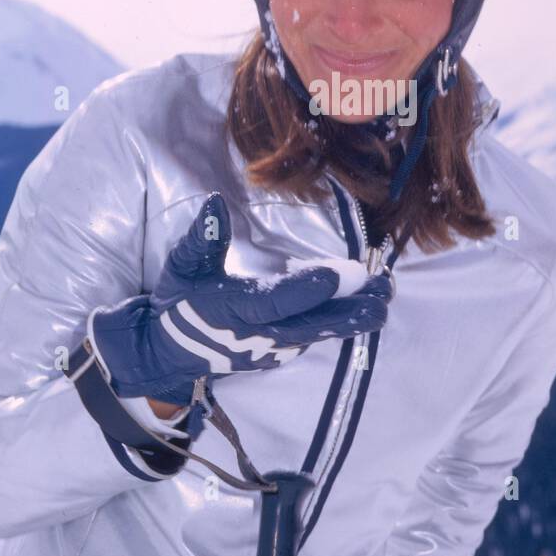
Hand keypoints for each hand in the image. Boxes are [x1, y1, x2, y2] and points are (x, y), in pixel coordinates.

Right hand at [87, 191, 392, 407]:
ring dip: (352, 319)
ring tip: (383, 300)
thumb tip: (214, 203)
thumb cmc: (180, 301)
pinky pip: (314, 336)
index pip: (273, 302)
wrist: (172, 351)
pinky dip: (340, 323)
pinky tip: (366, 306)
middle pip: (308, 324)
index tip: (334, 275)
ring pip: (317, 333)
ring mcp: (272, 348)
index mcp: (233, 309)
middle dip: (347, 312)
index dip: (303, 291)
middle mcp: (257, 334)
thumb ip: (202, 238)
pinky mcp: (281, 352)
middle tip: (381, 295)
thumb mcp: (183, 267)